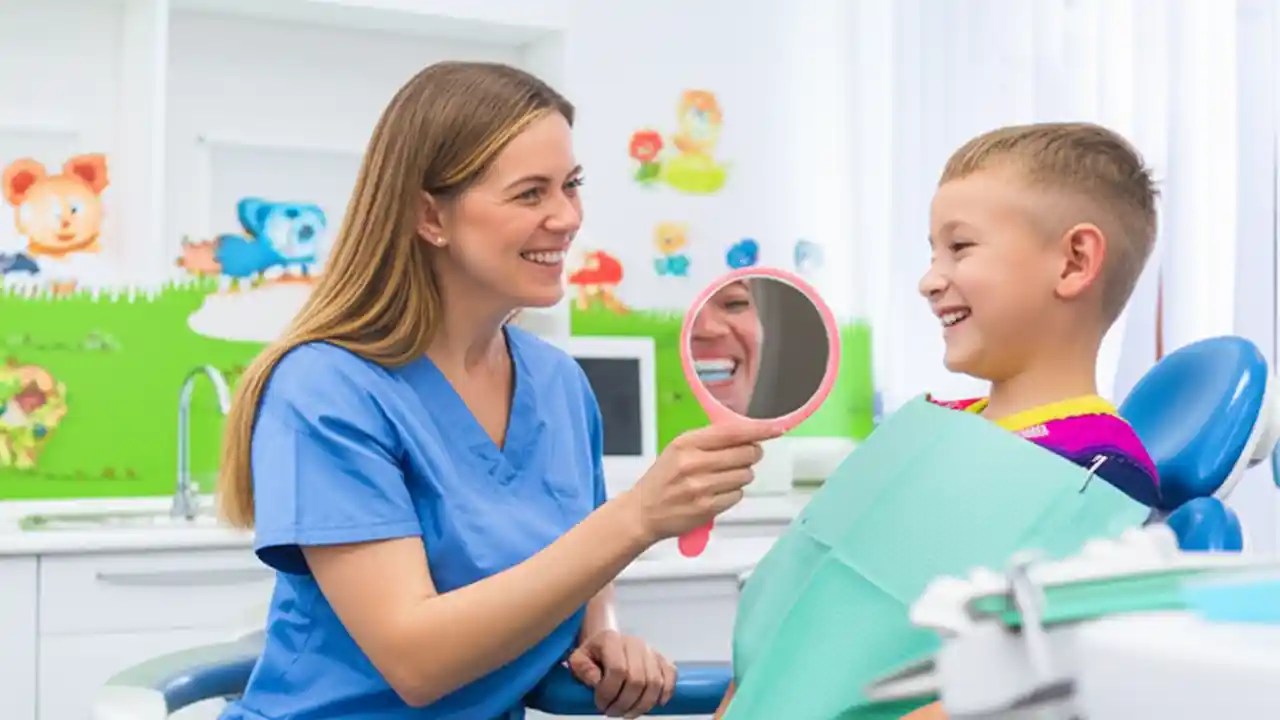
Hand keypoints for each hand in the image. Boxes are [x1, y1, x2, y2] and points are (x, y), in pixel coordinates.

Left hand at [567, 629, 676, 717]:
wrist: (606, 644)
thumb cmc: (591, 655)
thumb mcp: (577, 660)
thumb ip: (582, 669)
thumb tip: (597, 680)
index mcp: (611, 640)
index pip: (617, 670)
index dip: (610, 693)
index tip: (600, 704)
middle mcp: (634, 643)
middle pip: (637, 680)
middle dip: (624, 704)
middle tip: (613, 713)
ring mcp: (650, 650)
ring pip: (655, 682)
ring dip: (642, 705)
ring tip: (628, 713)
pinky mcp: (662, 658)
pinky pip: (671, 676)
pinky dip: (666, 692)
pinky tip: (655, 704)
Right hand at [625, 422, 781, 542]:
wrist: (643, 512)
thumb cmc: (663, 478)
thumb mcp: (679, 449)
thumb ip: (710, 441)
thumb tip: (748, 435)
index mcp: (687, 443)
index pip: (732, 432)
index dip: (759, 430)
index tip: (776, 429)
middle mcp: (694, 463)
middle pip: (745, 453)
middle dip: (751, 454)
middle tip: (745, 456)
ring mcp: (701, 487)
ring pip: (745, 475)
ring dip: (742, 475)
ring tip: (724, 477)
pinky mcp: (707, 508)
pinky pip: (738, 495)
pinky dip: (733, 493)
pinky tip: (717, 492)